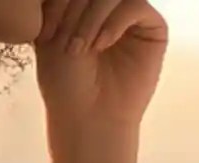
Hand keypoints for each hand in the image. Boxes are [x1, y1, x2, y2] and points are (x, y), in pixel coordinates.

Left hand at [34, 0, 167, 130]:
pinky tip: (101, 45)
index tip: (45, 31)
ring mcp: (132, 15)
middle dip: (73, 8)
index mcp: (82, 2)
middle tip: (61, 39)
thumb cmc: (65, 80)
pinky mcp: (153, 28)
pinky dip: (114, 22)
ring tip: (80, 46)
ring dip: (91, 16)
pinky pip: (136, 6)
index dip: (59, 2)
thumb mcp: (51, 31)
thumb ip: (62, 0)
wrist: (88, 116)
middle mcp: (107, 6)